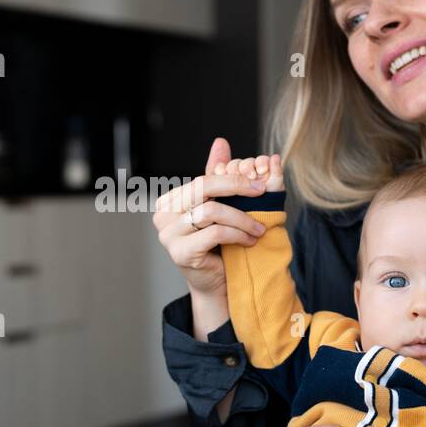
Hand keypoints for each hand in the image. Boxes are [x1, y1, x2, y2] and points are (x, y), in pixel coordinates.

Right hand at [152, 137, 271, 297]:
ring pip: (211, 212)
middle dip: (237, 189)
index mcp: (169, 201)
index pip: (201, 181)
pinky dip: (237, 234)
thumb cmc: (218, 245)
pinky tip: (249, 240)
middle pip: (203, 190)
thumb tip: (221, 143)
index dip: (232, 179)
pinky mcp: (179, 252)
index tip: (259, 185)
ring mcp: (167, 235)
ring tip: (259, 228)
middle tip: (263, 195)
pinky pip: (214, 233)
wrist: (216, 283)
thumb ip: (217, 176)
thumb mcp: (219, 207)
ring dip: (242, 218)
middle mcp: (162, 216)